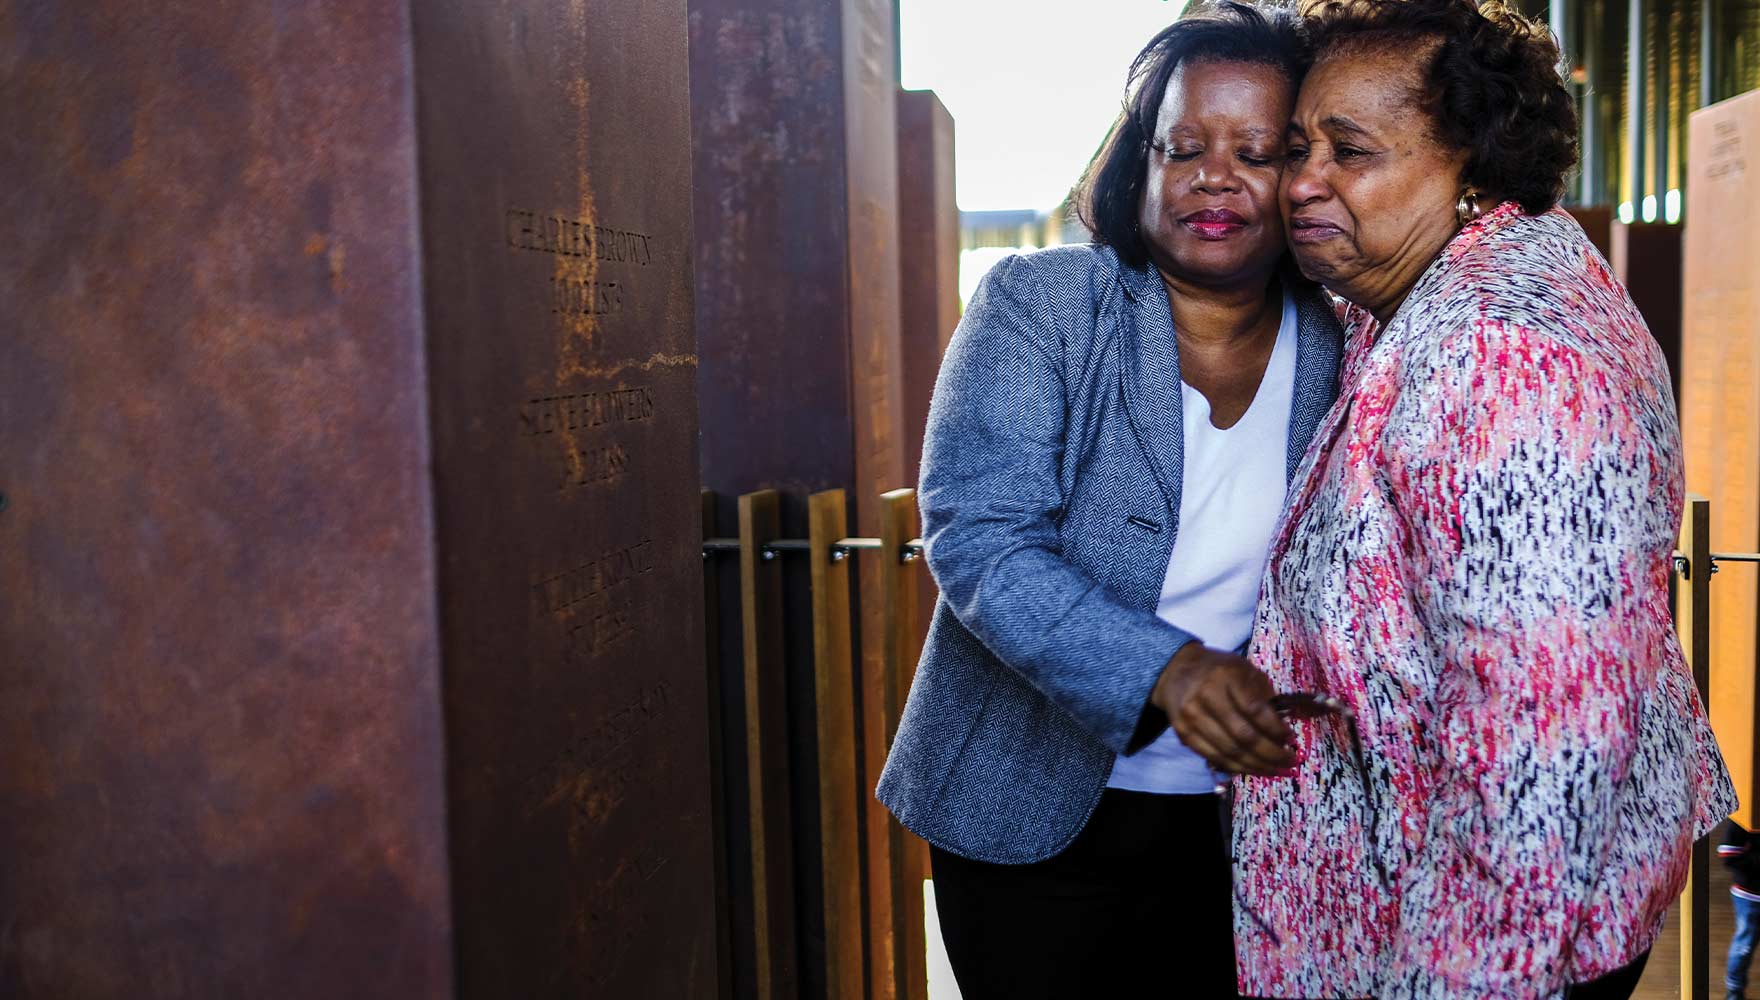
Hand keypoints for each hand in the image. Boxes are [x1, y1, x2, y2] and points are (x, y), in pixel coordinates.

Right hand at [1151, 644, 1293, 775]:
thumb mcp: (1245, 670)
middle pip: (1244, 736)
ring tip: (1276, 769)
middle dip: (1271, 754)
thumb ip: (1264, 695)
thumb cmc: (1219, 670)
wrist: (1176, 670)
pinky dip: (1237, 767)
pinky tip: (1253, 768)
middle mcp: (1206, 696)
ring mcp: (1192, 717)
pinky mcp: (1183, 733)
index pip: (1254, 710)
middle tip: (1289, 760)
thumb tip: (1282, 730)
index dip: (1276, 729)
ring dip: (1257, 765)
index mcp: (1226, 676)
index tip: (1291, 737)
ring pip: (1230, 752)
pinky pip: (1214, 757)